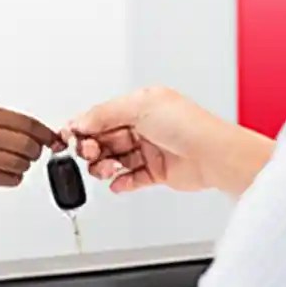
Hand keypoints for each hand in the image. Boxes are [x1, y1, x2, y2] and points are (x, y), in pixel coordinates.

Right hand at [0, 104, 62, 195]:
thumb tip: (49, 136)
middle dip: (34, 152)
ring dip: (23, 167)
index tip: (53, 140)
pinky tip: (2, 172)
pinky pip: (10, 179)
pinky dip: (13, 178)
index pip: (26, 122)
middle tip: (31, 154)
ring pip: (19, 163)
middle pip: (25, 144)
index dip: (45, 133)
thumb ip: (13, 126)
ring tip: (12, 163)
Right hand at [66, 86, 273, 196]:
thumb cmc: (188, 126)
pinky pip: (131, 178)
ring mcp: (151, 149)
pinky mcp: (157, 172)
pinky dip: (121, 182)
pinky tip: (117, 182)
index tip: (71, 137)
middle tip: (89, 153)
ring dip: (105, 165)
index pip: (103, 115)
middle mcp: (145, 125)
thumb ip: (104, 114)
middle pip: (106, 138)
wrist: (214, 155)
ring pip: (115, 159)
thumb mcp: (139, 107)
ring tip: (107, 168)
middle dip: (92, 147)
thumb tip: (81, 120)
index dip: (85, 126)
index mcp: (141, 104)